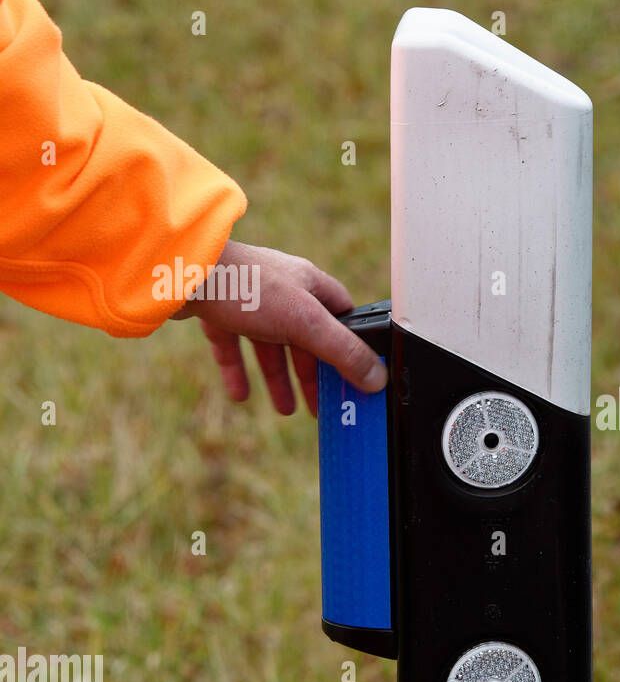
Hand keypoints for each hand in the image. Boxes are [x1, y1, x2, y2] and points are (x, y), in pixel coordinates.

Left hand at [171, 240, 386, 416]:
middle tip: (321, 406)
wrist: (179, 270)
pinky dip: (239, 371)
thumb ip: (343, 353)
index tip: (356, 374)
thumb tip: (378, 379)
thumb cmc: (246, 285)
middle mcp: (280, 289)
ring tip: (286, 411)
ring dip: (279, 379)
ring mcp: (247, 300)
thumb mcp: (306, 323)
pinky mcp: (216, 310)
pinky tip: (241, 395)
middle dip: (313, 374)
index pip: (342, 315)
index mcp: (308, 284)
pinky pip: (232, 346)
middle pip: (305, 338)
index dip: (351, 344)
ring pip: (270, 346)